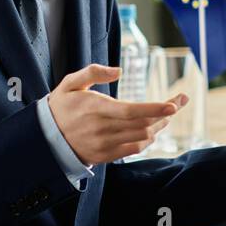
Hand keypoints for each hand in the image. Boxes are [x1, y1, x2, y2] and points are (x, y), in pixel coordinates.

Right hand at [46, 63, 186, 165]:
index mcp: (95, 108)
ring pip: (142, 136)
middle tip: (179, 101)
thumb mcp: (70, 83)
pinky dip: (148, 138)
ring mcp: (105, 144)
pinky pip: (134, 148)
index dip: (155, 109)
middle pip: (143, 123)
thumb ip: (92, 72)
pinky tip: (153, 128)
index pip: (131, 110)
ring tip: (167, 114)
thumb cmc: (61, 106)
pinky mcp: (106, 155)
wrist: (46, 138)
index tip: (173, 105)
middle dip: (166, 113)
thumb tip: (118, 70)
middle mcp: (102, 128)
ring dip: (159, 125)